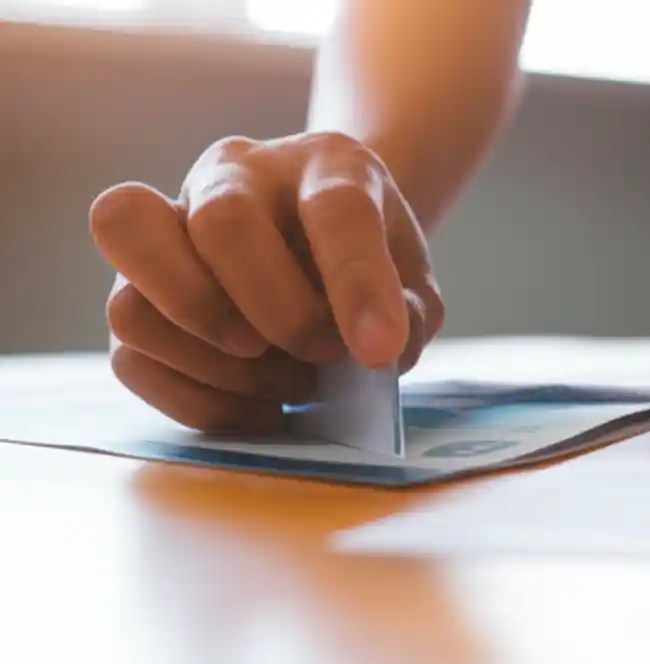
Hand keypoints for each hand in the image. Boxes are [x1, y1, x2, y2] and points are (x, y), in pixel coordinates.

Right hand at [93, 132, 443, 432]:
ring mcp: (169, 230)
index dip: (357, 283)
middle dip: (277, 313)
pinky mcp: (134, 291)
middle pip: (219, 224)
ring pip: (134, 295)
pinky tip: (259, 406)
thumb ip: (409, 313)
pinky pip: (129, 355)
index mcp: (325, 164)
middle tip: (321, 352)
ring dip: (218, 363)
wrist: (324, 238)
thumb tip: (379, 352)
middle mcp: (233, 176)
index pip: (337, 208)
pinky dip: (197, 398)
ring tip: (288, 382)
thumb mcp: (413, 282)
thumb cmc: (371, 263)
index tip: (379, 350)